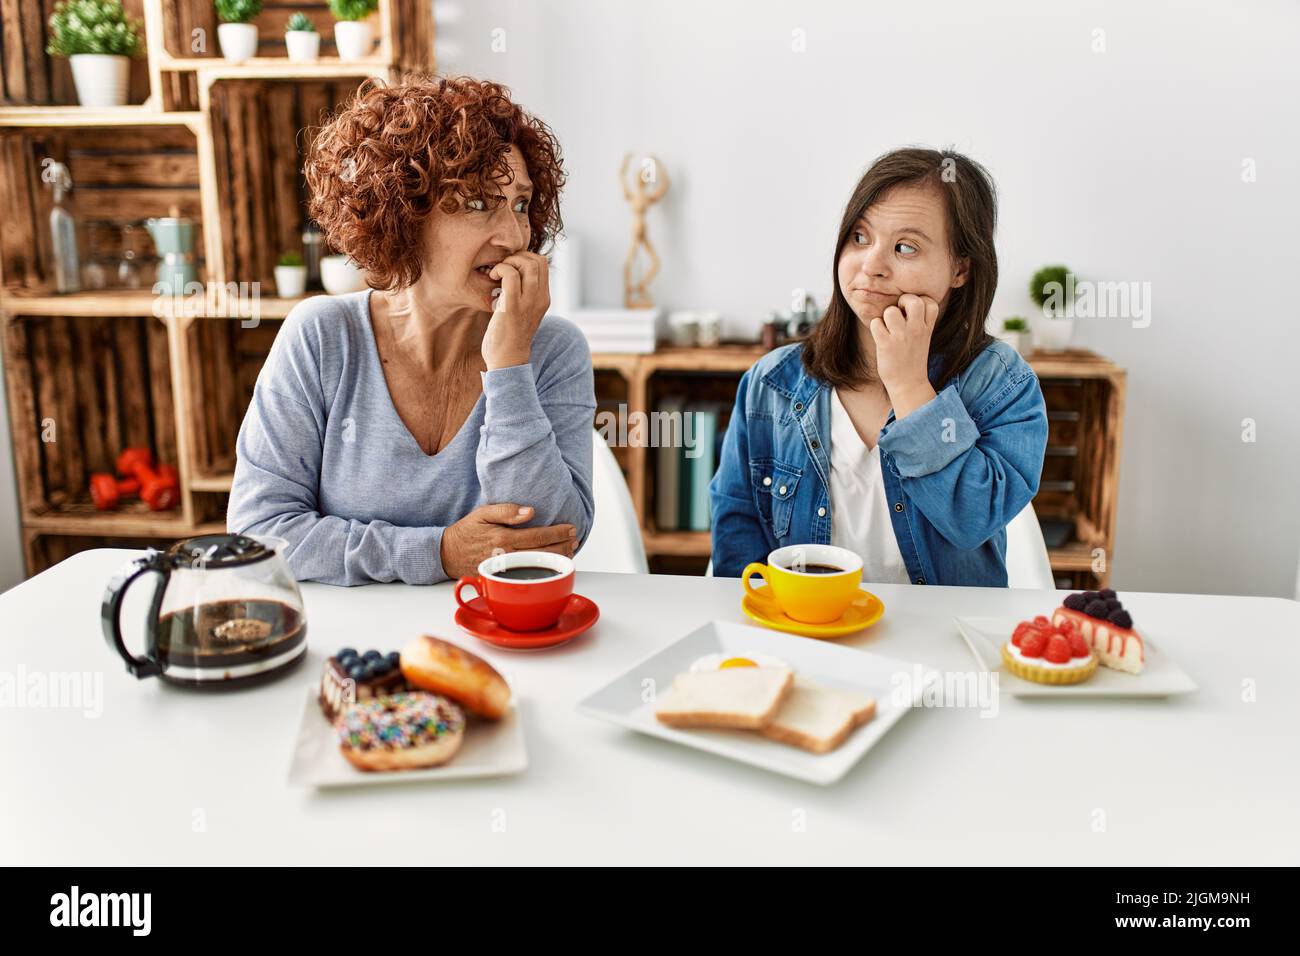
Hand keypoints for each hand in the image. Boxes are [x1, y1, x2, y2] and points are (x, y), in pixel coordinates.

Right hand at [440, 503, 575, 579]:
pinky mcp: (502, 580)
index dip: (558, 533)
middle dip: (563, 546)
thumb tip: (530, 511)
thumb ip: (506, 510)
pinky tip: (552, 565)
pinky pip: (527, 576)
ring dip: (557, 559)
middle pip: (543, 553)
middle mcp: (506, 557)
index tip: (572, 528)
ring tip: (570, 551)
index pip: (539, 536)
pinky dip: (543, 570)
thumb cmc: (466, 531)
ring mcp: (504, 571)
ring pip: (538, 566)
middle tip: (575, 539)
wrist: (446, 554)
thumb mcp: (482, 513)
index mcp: (503, 538)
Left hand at [481, 252, 548, 369]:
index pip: (542, 265)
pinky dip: (500, 269)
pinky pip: (510, 275)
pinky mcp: (512, 307)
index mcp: (543, 299)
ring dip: (509, 262)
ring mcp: (528, 302)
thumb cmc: (509, 338)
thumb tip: (510, 279)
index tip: (510, 267)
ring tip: (497, 273)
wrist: (508, 361)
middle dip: (517, 256)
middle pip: (538, 260)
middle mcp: (540, 299)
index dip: (525, 258)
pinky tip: (492, 278)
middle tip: (503, 268)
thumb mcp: (522, 313)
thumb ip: (522, 296)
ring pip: (528, 264)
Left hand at [870, 293, 939, 419]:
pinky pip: (876, 323)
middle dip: (903, 302)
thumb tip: (902, 305)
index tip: (913, 312)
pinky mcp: (886, 344)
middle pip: (913, 300)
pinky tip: (880, 336)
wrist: (908, 384)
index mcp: (927, 328)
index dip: (920, 301)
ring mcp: (901, 337)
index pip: (930, 302)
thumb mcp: (923, 338)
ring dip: (885, 317)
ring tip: (888, 328)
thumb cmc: (912, 360)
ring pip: (890, 311)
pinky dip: (875, 327)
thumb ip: (919, 322)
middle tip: (899, 314)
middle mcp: (916, 330)